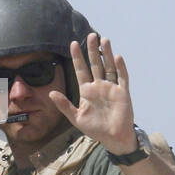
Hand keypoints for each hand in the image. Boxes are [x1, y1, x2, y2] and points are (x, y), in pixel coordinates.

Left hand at [49, 33, 137, 153]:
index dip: (77, 57)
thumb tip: (51, 93)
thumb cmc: (95, 129)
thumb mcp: (76, 118)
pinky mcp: (123, 92)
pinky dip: (120, 68)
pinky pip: (122, 77)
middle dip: (92, 50)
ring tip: (104, 40)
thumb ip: (64, 105)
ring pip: (108, 67)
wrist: (113, 138)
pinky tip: (117, 57)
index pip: (80, 70)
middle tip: (90, 35)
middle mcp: (99, 86)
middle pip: (95, 64)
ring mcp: (111, 88)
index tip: (72, 44)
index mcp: (86, 91)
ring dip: (106, 54)